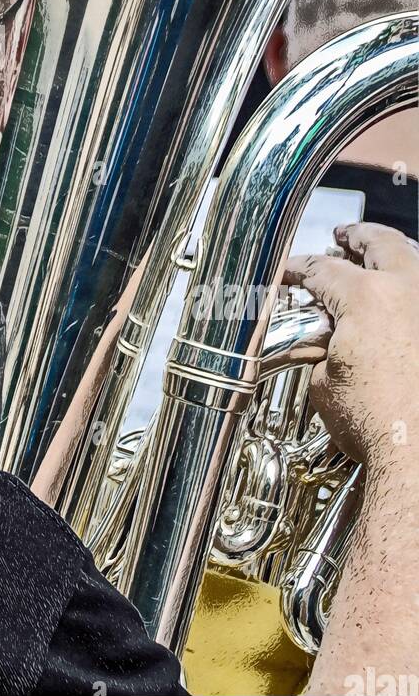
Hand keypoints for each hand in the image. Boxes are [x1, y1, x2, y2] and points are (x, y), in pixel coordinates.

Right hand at [283, 222, 418, 467]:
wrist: (415, 459)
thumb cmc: (375, 427)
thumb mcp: (325, 384)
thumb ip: (324, 350)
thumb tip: (329, 345)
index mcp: (367, 298)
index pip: (322, 269)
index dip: (299, 269)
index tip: (289, 273)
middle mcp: (408, 293)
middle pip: (382, 243)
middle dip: (359, 237)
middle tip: (345, 237)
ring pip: (415, 264)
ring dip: (394, 258)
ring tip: (378, 263)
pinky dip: (410, 295)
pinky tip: (402, 307)